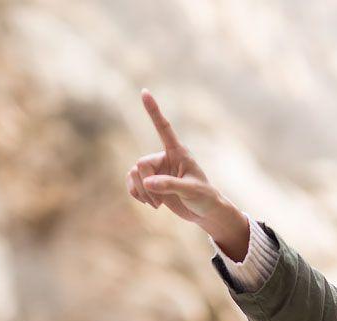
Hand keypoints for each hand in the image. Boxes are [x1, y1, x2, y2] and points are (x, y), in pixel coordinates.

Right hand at [128, 90, 250, 259]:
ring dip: (140, 192)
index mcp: (178, 152)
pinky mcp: (151, 183)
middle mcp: (165, 158)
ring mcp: (156, 171)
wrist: (205, 213)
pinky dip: (136, 194)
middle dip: (145, 184)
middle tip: (158, 200)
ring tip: (156, 204)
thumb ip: (169, 185)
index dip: (153, 111)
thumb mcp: (190, 191)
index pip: (163, 127)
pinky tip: (150, 204)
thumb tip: (147, 182)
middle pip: (141, 163)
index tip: (144, 91)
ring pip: (133, 174)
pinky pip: (132, 183)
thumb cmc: (204, 198)